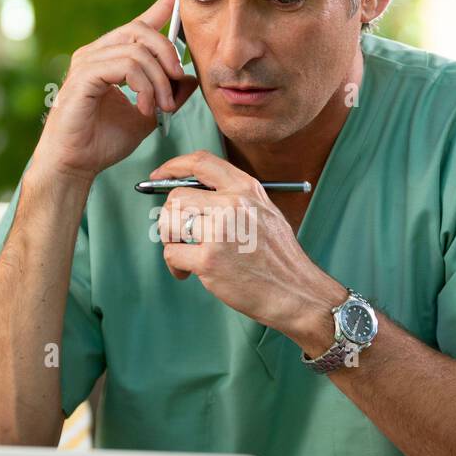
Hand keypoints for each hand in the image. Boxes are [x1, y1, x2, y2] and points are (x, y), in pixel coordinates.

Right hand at [31, 0, 198, 182]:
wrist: (75, 165)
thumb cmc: (102, 142)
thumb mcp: (147, 115)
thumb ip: (166, 94)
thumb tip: (191, 79)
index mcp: (109, 58)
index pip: (138, 25)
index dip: (160, 7)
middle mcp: (96, 53)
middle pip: (141, 30)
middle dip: (168, 55)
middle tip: (176, 86)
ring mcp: (87, 62)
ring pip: (137, 51)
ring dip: (158, 80)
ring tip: (161, 107)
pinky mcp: (84, 76)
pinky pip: (125, 66)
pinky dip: (143, 87)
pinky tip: (144, 108)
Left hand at [151, 150, 346, 343]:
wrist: (296, 292)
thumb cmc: (279, 259)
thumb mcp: (265, 212)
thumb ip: (234, 198)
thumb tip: (194, 195)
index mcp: (246, 189)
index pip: (201, 162)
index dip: (173, 166)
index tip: (159, 176)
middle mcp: (232, 204)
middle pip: (176, 196)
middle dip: (170, 217)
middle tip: (178, 234)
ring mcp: (220, 232)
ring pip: (169, 223)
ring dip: (170, 241)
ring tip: (185, 254)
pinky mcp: (209, 260)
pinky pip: (171, 253)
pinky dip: (174, 265)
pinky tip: (188, 272)